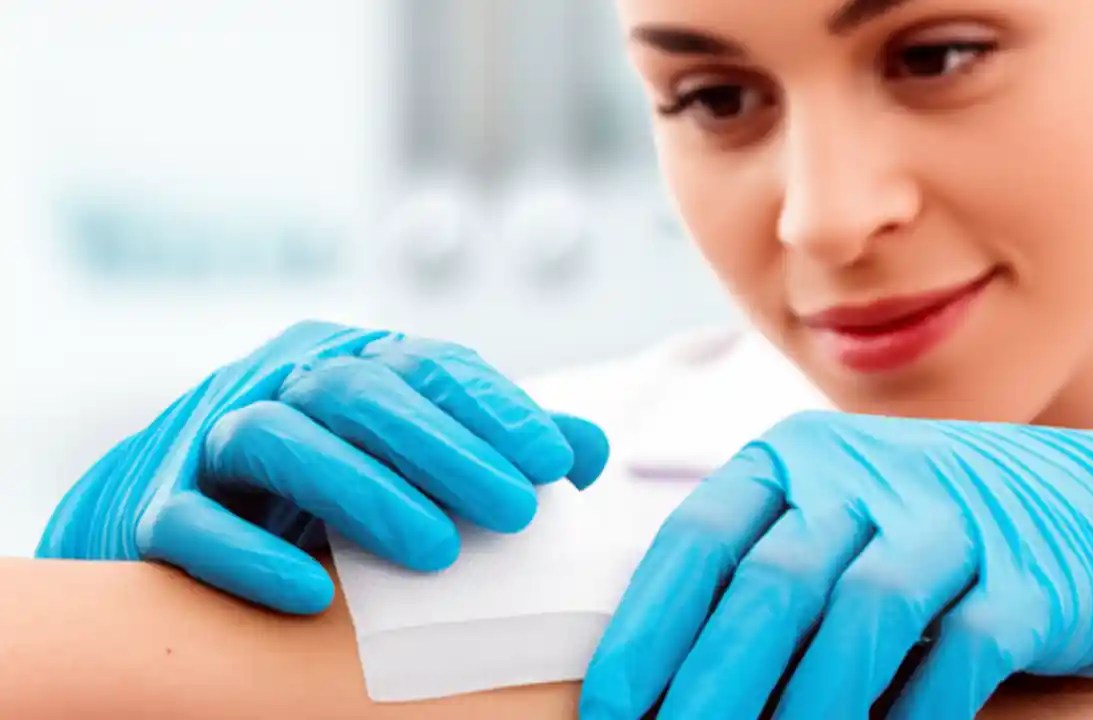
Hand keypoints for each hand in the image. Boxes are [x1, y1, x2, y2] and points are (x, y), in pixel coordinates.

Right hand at [38, 321, 608, 613]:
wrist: (177, 504)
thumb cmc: (327, 478)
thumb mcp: (412, 453)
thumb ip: (494, 446)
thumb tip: (591, 451)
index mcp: (350, 362)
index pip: (428, 366)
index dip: (493, 409)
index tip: (555, 462)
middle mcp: (281, 383)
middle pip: (362, 393)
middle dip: (445, 449)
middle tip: (517, 511)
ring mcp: (213, 439)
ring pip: (278, 440)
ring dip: (360, 491)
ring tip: (436, 551)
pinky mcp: (156, 509)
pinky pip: (191, 525)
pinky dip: (246, 559)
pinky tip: (311, 597)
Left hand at [580, 411, 1092, 719]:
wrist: (1089, 498)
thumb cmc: (919, 525)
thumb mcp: (830, 515)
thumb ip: (754, 568)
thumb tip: (662, 673)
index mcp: (795, 459)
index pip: (701, 536)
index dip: (649, 626)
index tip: (613, 706)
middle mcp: (865, 476)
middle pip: (775, 579)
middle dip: (714, 679)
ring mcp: (952, 520)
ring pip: (867, 609)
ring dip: (810, 702)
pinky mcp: (1028, 575)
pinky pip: (967, 646)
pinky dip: (920, 704)